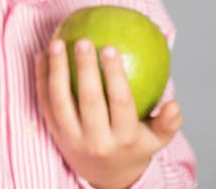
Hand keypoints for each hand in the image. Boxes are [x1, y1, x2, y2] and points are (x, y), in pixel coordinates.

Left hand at [34, 38, 182, 188]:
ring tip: (56, 42)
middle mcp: (96, 140)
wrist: (103, 176)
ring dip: (56, 69)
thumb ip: (167, 123)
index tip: (110, 47)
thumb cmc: (132, 146)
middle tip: (83, 41)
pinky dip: (40, 78)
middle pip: (89, 100)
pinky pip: (44, 102)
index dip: (114, 75)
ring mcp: (71, 137)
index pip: (120, 103)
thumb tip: (174, 104)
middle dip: (85, 68)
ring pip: (60, 100)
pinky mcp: (53, 132)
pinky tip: (41, 55)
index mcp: (124, 138)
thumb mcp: (155, 140)